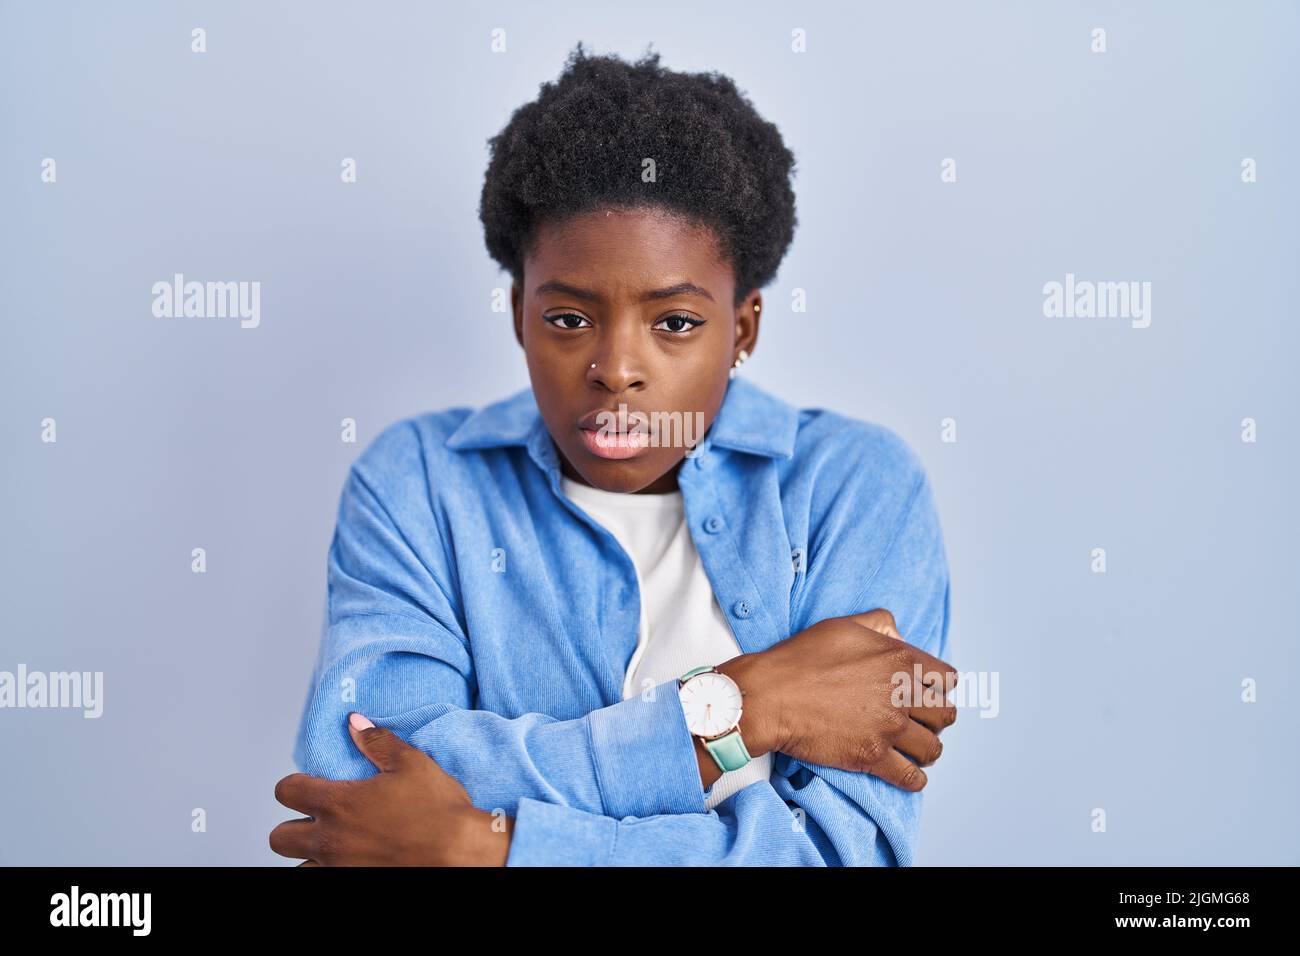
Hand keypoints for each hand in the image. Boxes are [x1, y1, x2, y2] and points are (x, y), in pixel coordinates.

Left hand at [269, 713, 512, 865]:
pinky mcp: (354, 883)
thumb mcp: (411, 764)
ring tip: (334, 845)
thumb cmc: (437, 810)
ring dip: (310, 856)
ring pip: (299, 868)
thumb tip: (355, 723)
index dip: (293, 784)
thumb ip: (377, 742)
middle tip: (316, 818)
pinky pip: (325, 881)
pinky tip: (352, 860)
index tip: (308, 784)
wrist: (459, 853)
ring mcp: (341, 868)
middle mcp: (331, 841)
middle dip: (292, 826)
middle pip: (278, 838)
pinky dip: (332, 870)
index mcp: (339, 804)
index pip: (286, 792)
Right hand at [723, 609, 957, 791]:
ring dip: (927, 749)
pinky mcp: (872, 755)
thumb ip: (878, 624)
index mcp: (898, 659)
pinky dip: (915, 779)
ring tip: (918, 750)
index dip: (939, 687)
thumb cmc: (800, 659)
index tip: (929, 694)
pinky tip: (911, 775)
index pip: (946, 679)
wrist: (770, 696)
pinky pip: (911, 776)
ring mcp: (888, 727)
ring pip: (932, 747)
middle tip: (922, 722)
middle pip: (944, 714)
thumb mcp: (842, 626)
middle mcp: (900, 693)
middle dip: (936, 719)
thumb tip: (897, 631)